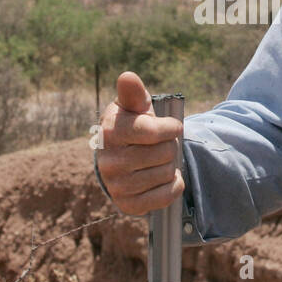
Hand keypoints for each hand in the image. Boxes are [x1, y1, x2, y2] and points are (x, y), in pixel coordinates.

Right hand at [94, 71, 184, 215]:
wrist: (121, 157)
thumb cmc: (132, 124)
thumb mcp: (133, 106)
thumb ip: (133, 92)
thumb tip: (127, 76)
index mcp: (110, 132)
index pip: (150, 131)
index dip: (170, 128)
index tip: (173, 127)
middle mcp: (108, 161)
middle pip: (164, 153)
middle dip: (170, 146)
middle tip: (161, 145)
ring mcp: (116, 185)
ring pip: (166, 173)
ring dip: (171, 165)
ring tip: (159, 160)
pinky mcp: (127, 204)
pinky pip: (166, 196)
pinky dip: (173, 185)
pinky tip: (163, 177)